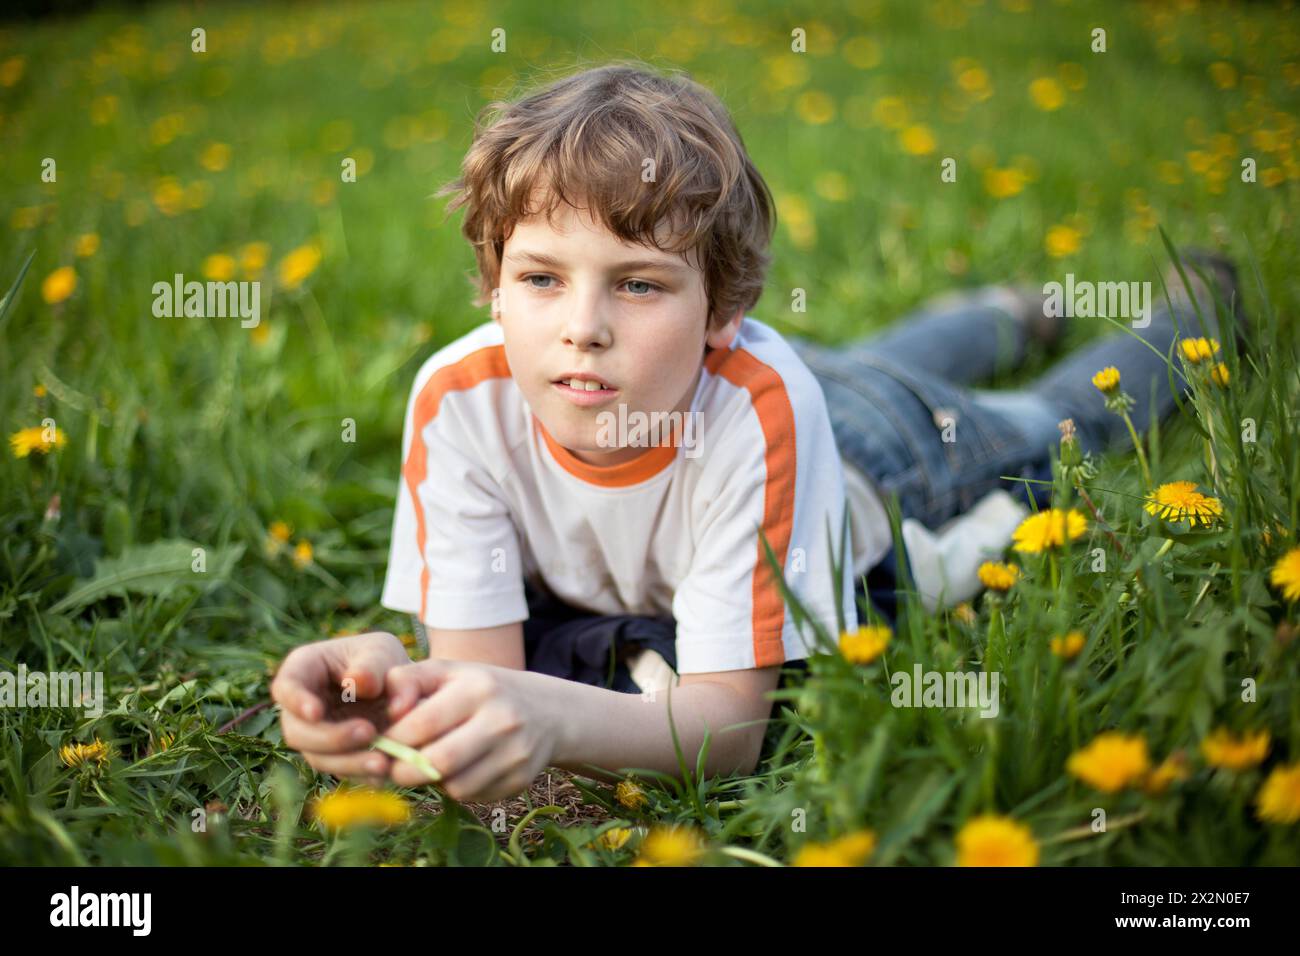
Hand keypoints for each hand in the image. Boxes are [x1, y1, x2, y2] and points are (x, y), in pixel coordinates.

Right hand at [270, 631, 412, 784]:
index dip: (295, 701)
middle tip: (368, 732)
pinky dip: (362, 772)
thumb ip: (372, 665)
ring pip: (318, 757)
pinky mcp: (334, 757)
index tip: (316, 713)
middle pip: (297, 731)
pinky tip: (386, 769)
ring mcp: (315, 736)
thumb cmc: (382, 659)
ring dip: (348, 762)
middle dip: (330, 738)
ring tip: (382, 761)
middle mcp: (301, 708)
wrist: (399, 688)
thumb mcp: (381, 650)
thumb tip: (358, 683)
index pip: (286, 686)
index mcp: (304, 669)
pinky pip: (341, 771)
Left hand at [381, 660, 558, 802]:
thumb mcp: (449, 672)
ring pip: (455, 786)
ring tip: (431, 763)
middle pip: (439, 762)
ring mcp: (515, 753)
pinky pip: (474, 796)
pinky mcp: (520, 779)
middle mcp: (501, 720)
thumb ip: (409, 680)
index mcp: (478, 688)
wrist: (547, 712)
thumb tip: (389, 711)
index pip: (423, 723)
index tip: (384, 741)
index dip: (394, 739)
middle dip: (405, 771)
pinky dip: (458, 787)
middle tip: (394, 768)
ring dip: (433, 781)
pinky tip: (461, 769)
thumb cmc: (482, 690)